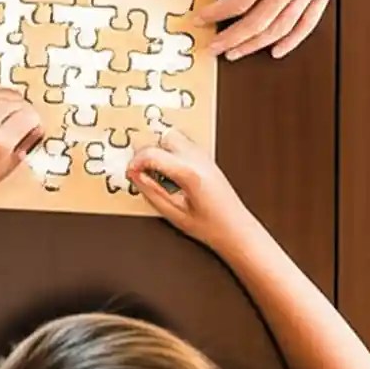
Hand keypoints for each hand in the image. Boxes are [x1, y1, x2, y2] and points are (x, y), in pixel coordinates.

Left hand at [0, 68, 43, 204]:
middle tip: (25, 115)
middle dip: (23, 107)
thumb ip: (25, 143)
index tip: (34, 123)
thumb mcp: (8, 166)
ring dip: (9, 95)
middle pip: (14, 101)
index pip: (27, 116)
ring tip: (12, 104)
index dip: (35, 119)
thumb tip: (37, 126)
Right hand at [127, 129, 255, 252]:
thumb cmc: (213, 227)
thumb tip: (136, 177)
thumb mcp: (174, 213)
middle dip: (148, 151)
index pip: (153, 153)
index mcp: (190, 173)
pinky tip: (170, 174)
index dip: (136, 162)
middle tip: (141, 169)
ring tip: (156, 173)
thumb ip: (151, 191)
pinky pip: (184, 146)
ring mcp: (205, 158)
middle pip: (165, 137)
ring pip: (175, 138)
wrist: (238, 231)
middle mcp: (199, 160)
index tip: (131, 173)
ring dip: (161, 151)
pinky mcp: (208, 161)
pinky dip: (171, 154)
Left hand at [190, 0, 369, 59]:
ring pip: (281, 28)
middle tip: (214, 47)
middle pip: (257, 23)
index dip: (216, 14)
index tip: (201, 19)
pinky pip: (307, 23)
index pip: (237, 2)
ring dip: (256, 44)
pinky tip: (276, 49)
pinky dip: (291, 40)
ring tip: (237, 52)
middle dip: (232, 39)